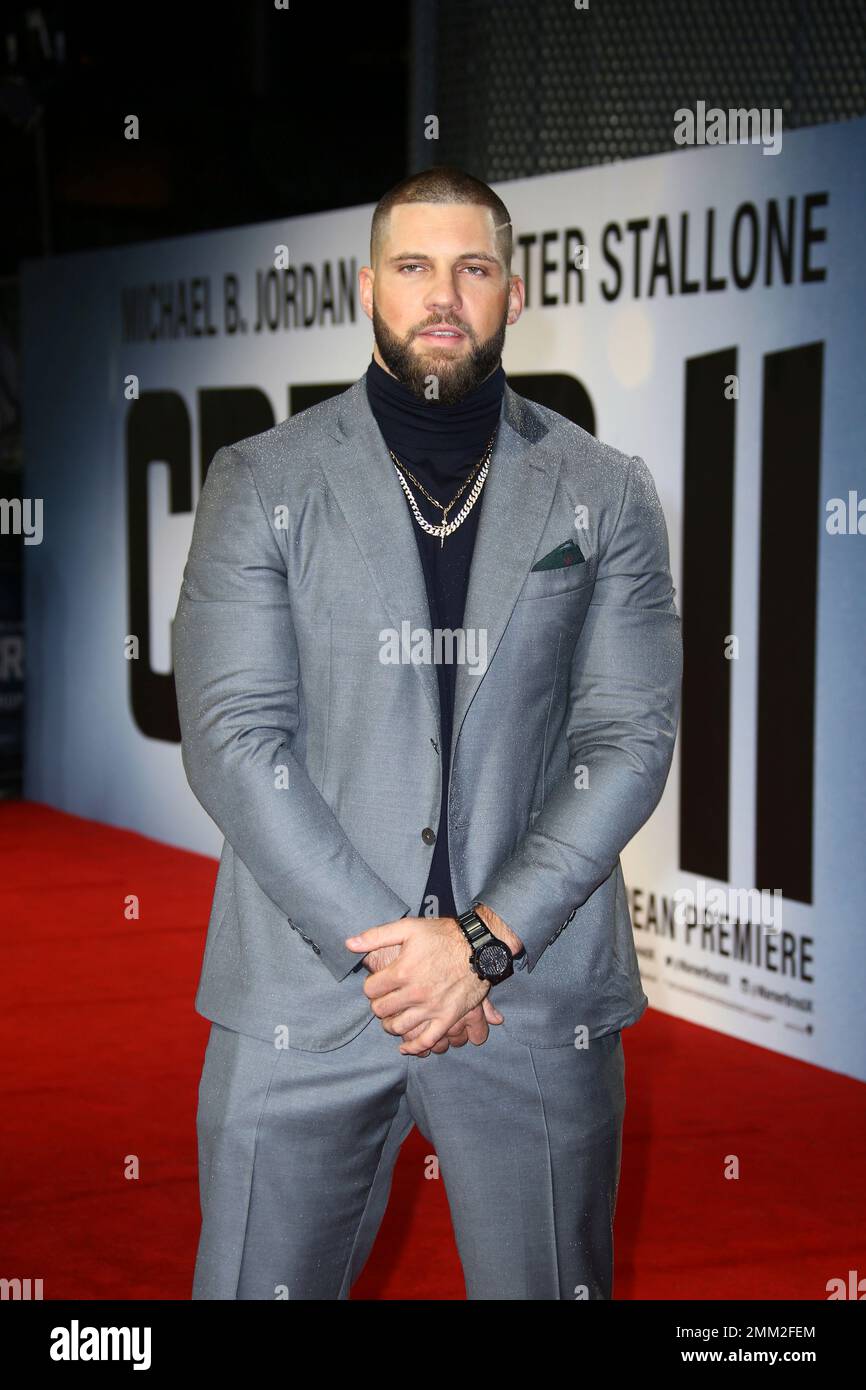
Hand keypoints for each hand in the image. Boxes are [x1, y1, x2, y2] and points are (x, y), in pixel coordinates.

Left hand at [360, 944, 503, 1054]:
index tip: (377, 983)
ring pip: (399, 1027)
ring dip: (390, 1024)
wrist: (478, 946)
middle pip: (382, 1010)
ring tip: (392, 1017)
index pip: (370, 990)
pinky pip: (426, 1041)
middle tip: (384, 999)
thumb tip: (349, 944)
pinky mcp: (447, 1018)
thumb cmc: (443, 935)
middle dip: (379, 1005)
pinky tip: (405, 1046)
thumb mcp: (408, 927)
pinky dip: (413, 1047)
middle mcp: (415, 992)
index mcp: (402, 971)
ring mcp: (431, 1008)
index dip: (370, 986)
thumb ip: (376, 936)